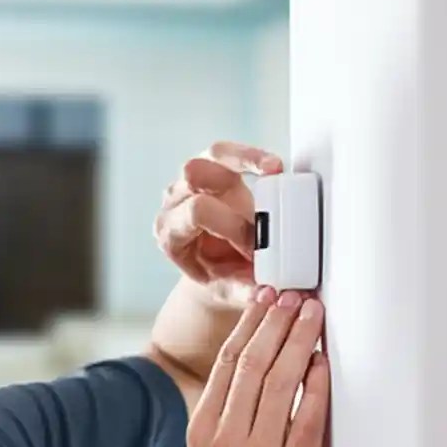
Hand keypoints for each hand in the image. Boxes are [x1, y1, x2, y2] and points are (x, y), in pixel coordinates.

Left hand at [154, 142, 283, 308]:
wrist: (219, 269)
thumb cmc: (222, 278)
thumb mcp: (229, 291)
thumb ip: (245, 292)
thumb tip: (265, 292)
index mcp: (170, 234)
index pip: (197, 213)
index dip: (232, 224)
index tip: (258, 246)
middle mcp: (173, 204)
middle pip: (194, 178)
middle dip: (238, 198)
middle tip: (267, 222)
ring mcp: (189, 184)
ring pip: (210, 157)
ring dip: (246, 163)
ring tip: (275, 173)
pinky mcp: (210, 169)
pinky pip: (225, 154)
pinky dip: (251, 156)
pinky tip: (273, 166)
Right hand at [187, 285, 328, 446]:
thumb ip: (224, 426)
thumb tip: (248, 383)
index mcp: (203, 433)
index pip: (227, 364)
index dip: (249, 326)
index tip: (266, 300)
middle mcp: (227, 439)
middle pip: (251, 363)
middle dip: (275, 322)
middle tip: (294, 296)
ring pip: (278, 382)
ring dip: (298, 342)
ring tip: (313, 316)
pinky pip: (306, 419)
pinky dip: (316, 387)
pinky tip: (324, 364)